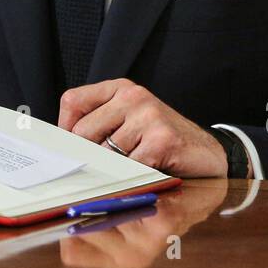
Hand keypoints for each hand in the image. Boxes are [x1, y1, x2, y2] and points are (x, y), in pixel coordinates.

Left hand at [58, 78, 227, 177]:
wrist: (206, 153)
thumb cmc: (159, 141)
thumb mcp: (126, 123)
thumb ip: (98, 125)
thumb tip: (62, 147)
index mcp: (119, 89)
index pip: (72, 101)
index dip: (66, 130)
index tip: (73, 149)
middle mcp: (132, 96)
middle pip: (83, 132)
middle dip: (89, 156)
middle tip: (102, 169)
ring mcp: (148, 114)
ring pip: (105, 152)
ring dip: (113, 170)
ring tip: (130, 169)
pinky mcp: (161, 138)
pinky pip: (129, 166)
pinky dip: (132, 178)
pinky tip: (146, 173)